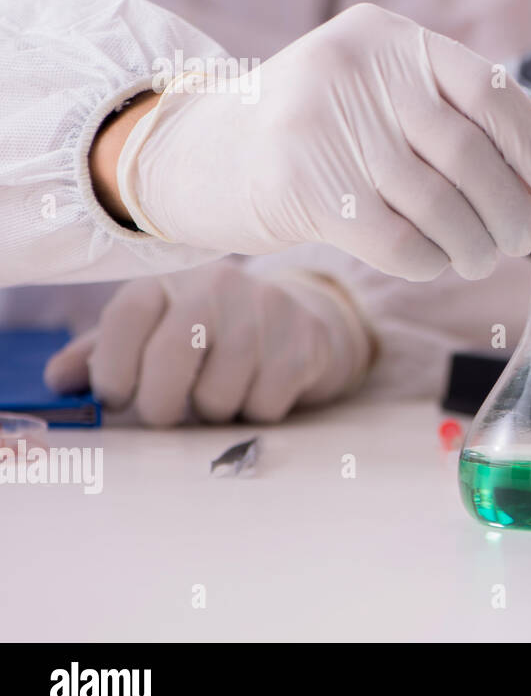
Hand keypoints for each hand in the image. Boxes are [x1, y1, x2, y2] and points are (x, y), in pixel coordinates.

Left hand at [43, 261, 373, 426]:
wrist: (297, 319)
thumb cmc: (209, 335)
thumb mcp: (152, 335)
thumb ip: (102, 355)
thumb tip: (59, 380)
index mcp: (170, 281)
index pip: (127, 314)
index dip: (113, 367)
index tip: (117, 398)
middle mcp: (218, 285)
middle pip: (172, 355)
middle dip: (160, 405)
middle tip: (166, 414)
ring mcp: (267, 309)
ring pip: (220, 392)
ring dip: (214, 412)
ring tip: (220, 393)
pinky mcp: (306, 339)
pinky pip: (265, 404)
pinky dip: (256, 413)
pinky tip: (258, 390)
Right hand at [116, 3, 530, 280]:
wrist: (208, 150)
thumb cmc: (325, 130)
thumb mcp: (385, 96)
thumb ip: (458, 121)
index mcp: (392, 38)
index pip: (491, 90)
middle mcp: (356, 68)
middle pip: (468, 154)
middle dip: (511, 209)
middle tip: (521, 239)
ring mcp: (321, 124)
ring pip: (437, 204)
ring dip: (475, 244)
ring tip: (480, 255)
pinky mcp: (297, 184)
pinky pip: (396, 240)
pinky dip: (430, 261)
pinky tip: (432, 260)